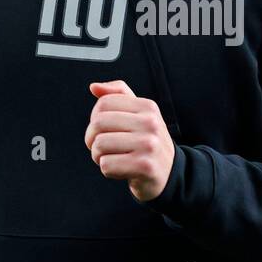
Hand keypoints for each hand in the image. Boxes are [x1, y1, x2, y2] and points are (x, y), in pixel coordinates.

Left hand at [85, 80, 174, 201]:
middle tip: (101, 148)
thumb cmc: (147, 143)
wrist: (170, 174)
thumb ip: (117, 96)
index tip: (103, 131)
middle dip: (92, 138)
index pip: (104, 103)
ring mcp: (149, 145)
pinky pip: (107, 165)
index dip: (95, 118)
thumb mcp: (138, 115)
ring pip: (100, 145)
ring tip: (112, 158)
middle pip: (98, 123)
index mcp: (148, 107)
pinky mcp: (145, 166)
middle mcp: (150, 123)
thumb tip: (93, 86)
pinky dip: (108, 171)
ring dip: (98, 156)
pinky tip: (121, 170)